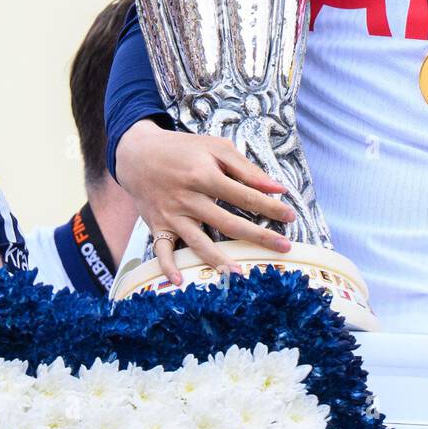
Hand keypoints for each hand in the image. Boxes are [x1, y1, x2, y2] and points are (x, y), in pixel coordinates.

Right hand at [115, 119, 296, 284]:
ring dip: (218, 260)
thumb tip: (276, 188)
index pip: (245, 195)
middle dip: (258, 236)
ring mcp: (172, 214)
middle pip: (228, 222)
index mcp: (204, 175)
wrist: (137, 153)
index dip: (270, 207)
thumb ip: (246, 169)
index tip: (290, 216)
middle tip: (284, 247)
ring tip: (240, 274)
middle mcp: (188, 198)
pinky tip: (181, 281)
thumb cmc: (183, 149)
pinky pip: (162, 250)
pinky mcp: (158, 225)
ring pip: (198, 241)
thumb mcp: (216, 148)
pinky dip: (168, 266)